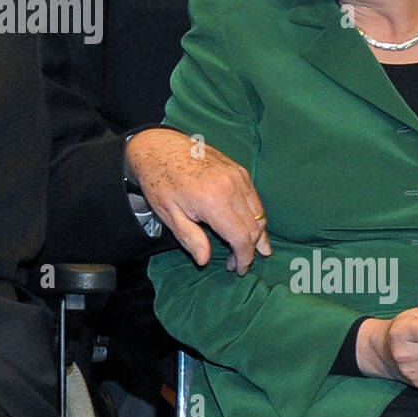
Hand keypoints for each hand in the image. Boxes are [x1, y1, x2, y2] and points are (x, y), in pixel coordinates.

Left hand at [125, 127, 267, 274]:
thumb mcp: (170, 215)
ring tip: (248, 248)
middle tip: (237, 262)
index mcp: (213, 201)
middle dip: (250, 249)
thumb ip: (191, 239)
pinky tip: (245, 224)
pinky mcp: (238, 169)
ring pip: (259, 213)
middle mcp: (231, 187)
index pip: (242, 237)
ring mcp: (237, 175)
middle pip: (255, 227)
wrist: (159, 147)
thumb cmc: (160, 182)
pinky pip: (254, 197)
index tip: (238, 269)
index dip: (244, 258)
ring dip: (256, 233)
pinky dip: (254, 214)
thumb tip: (205, 260)